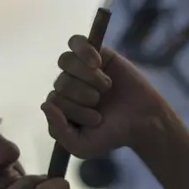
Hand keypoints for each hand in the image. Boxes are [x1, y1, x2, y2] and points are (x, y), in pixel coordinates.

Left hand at [45, 35, 173, 158]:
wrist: (144, 120)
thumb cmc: (113, 134)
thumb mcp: (82, 145)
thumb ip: (58, 130)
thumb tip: (45, 105)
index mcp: (61, 107)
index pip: (53, 100)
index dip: (74, 110)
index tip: (96, 120)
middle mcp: (67, 85)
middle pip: (61, 82)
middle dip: (83, 95)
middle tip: (102, 104)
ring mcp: (80, 68)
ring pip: (66, 61)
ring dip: (88, 77)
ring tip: (105, 87)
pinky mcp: (96, 52)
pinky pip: (76, 42)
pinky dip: (84, 51)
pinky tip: (97, 63)